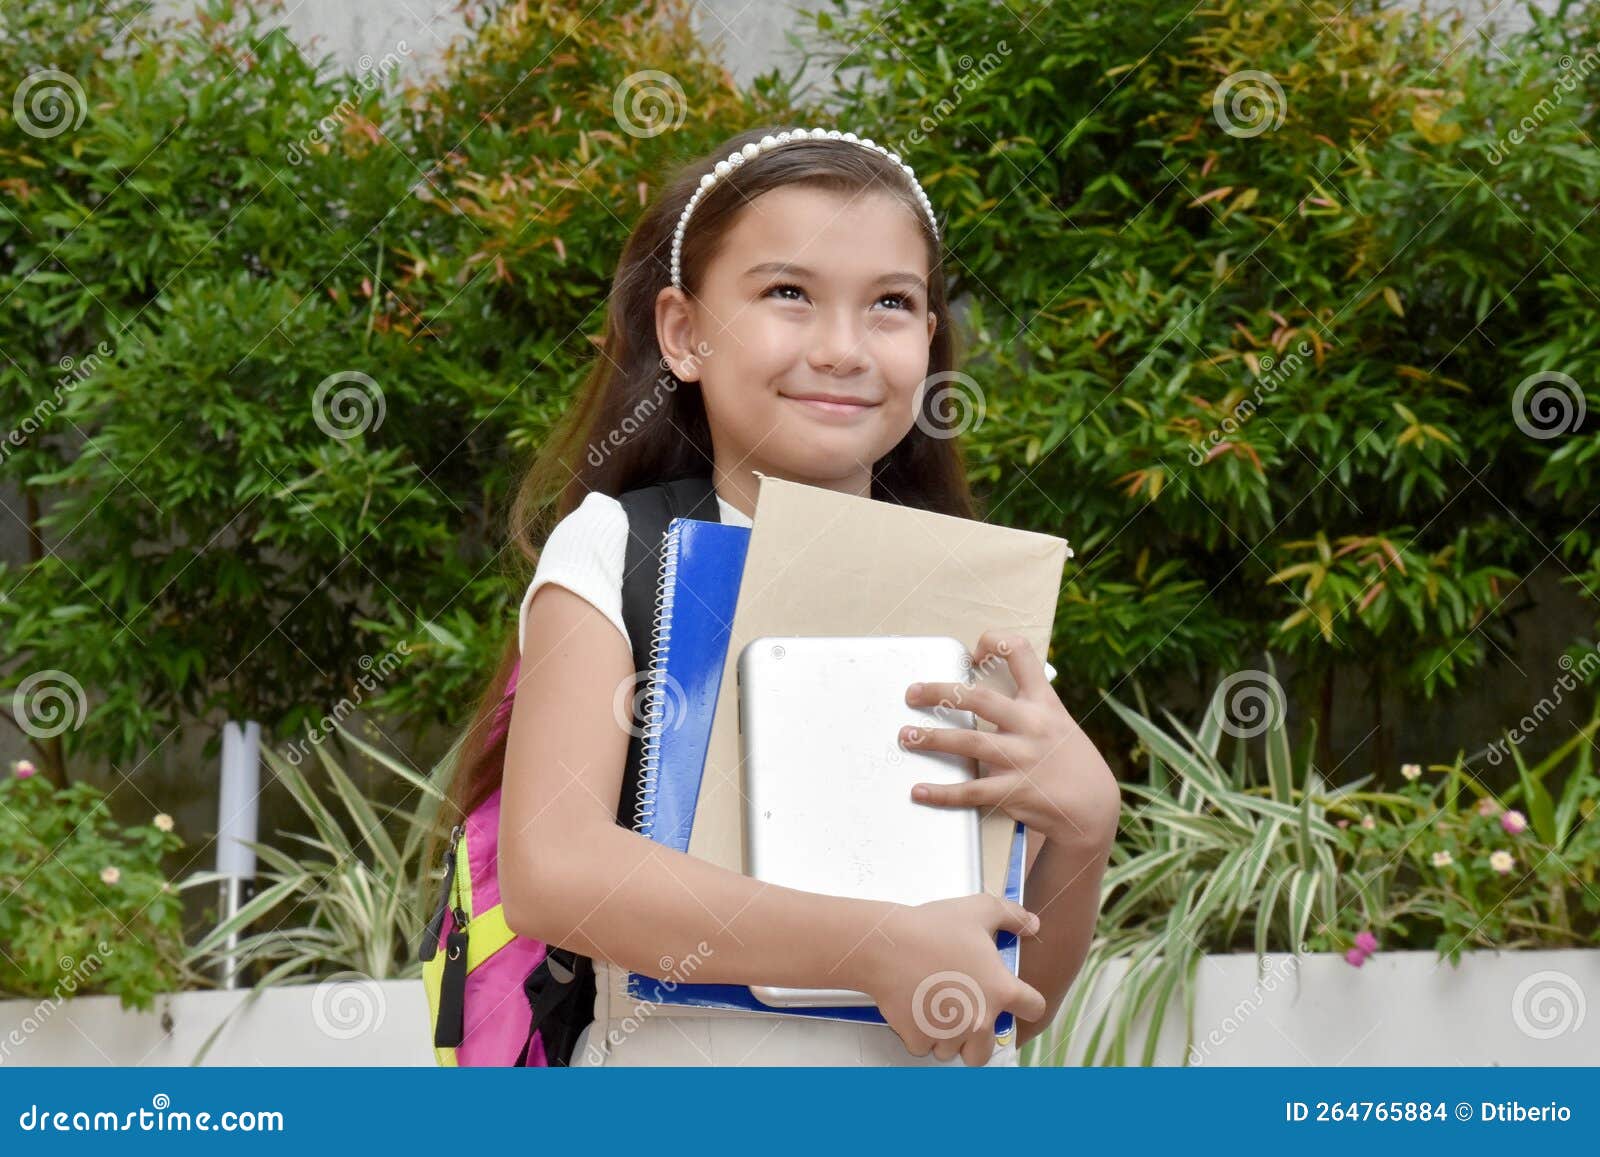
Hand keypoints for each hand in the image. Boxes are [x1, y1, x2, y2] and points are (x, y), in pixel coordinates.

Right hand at [852, 893, 1046, 1065]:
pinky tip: (913, 1010)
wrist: (887, 945)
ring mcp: (949, 1034)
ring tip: (933, 1008)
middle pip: (986, 1051)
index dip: (1027, 1003)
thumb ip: (1013, 915)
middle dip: (976, 1037)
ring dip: (945, 1037)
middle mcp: (980, 1020)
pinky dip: (918, 1035)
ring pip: (952, 1051)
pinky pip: (923, 1047)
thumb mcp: (980, 909)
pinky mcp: (919, 1039)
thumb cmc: (933, 927)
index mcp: (1000, 990)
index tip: (1014, 1000)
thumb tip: (1033, 925)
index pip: (1034, 1009)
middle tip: (961, 1013)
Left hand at [899, 630, 1119, 849]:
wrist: (1094, 807)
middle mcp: (1032, 725)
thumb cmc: (1069, 760)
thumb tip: (984, 693)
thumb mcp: (1058, 721)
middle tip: (911, 693)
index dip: (995, 642)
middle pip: (980, 698)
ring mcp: (1023, 758)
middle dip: (939, 692)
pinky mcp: (1015, 791)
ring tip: (906, 736)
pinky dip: (942, 792)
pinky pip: (972, 791)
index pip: (1021, 654)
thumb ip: (1026, 705)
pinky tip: (920, 791)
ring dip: (932, 738)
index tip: (973, 649)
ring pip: (969, 742)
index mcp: (1042, 702)